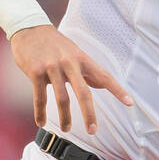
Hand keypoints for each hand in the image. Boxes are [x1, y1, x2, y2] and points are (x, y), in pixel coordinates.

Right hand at [10, 25, 132, 133]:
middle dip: (89, 114)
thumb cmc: (56, 44)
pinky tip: (42, 123)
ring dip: (65, 117)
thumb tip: (102, 85)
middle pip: (83, 93)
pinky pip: (39, 97)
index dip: (118, 90)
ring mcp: (52, 68)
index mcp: (83, 59)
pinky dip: (40, 112)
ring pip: (62, 98)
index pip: (105, 76)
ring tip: (67, 129)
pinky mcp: (35, 72)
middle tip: (92, 131)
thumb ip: (87, 70)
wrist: (29, 28)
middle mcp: (69, 63)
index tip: (130, 103)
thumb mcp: (75, 53)